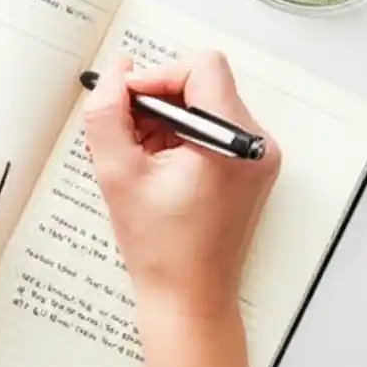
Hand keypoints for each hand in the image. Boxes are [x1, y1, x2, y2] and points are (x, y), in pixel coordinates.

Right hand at [83, 52, 280, 318]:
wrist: (190, 299)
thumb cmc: (161, 249)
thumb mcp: (118, 173)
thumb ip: (108, 112)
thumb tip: (117, 70)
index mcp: (235, 141)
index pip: (202, 67)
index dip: (157, 77)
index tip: (128, 104)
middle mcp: (257, 143)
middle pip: (204, 85)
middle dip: (158, 104)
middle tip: (129, 140)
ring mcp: (258, 157)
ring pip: (206, 107)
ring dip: (167, 123)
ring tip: (143, 164)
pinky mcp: (251, 169)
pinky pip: (214, 130)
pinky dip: (183, 139)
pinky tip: (161, 172)